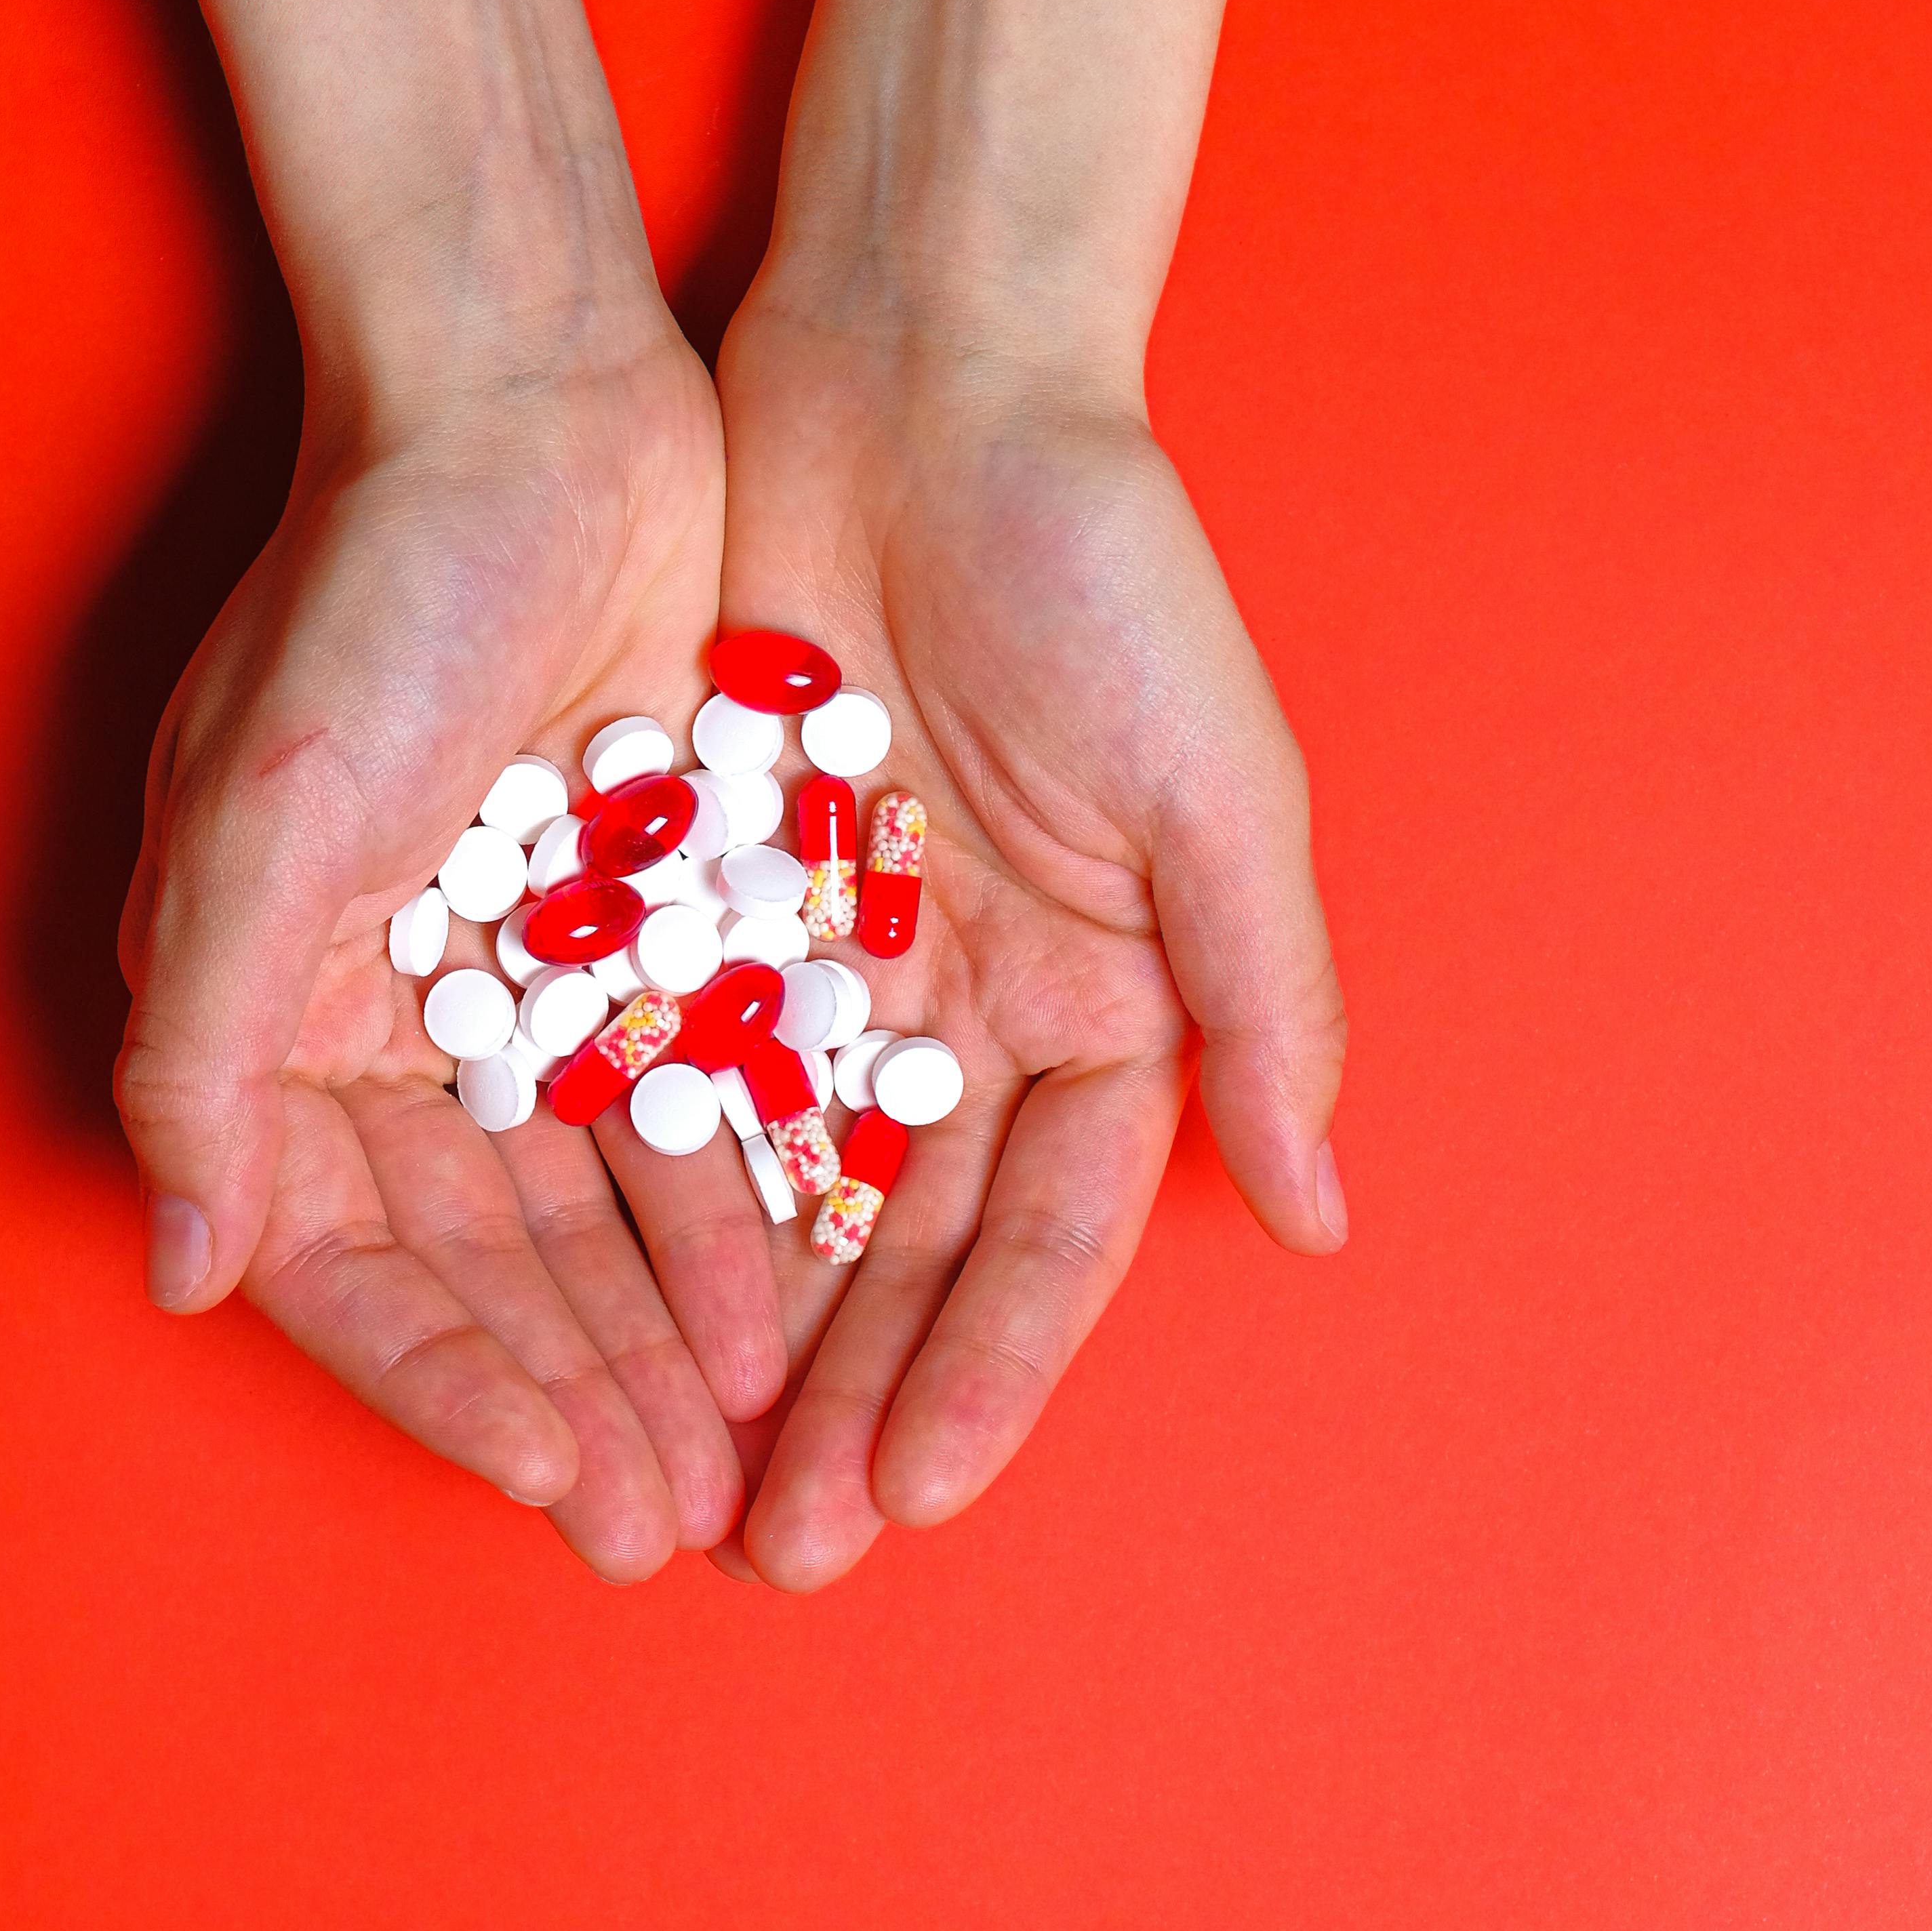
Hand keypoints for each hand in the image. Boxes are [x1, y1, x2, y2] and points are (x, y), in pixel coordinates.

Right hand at [115, 311, 788, 1580]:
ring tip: (752, 1460)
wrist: (529, 405)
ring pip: (598, 1208)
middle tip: (677, 1528)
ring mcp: (527, 978)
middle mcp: (390, 1019)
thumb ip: (206, 1048)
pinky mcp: (648, 924)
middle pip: (484, 1264)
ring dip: (664, 1338)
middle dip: (577, 1398)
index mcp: (269, 1013)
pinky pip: (691, 1104)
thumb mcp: (265, 818)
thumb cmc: (370, 598)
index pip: (348, 1257)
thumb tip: (185, 1268)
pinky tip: (801, 1304)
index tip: (557, 1480)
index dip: (446, 1381)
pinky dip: (735, 1207)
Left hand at [712, 298, 1348, 1587]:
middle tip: (779, 1547)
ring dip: (749, 1338)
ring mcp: (847, 957)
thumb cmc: (1102, 573)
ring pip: (789, 1189)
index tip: (916, 1495)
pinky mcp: (726, 891)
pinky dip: (659, 1187)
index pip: (1047, 1233)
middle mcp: (982, 1007)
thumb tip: (1322, 1212)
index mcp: (1114, 1000)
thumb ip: (1260, 998)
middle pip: (908, 1246)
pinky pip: (687, 1066)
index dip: (990, 1368)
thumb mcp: (1211, 787)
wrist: (927, 383)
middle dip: (856, 1399)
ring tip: (690, 1475)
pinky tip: (609, 1301)